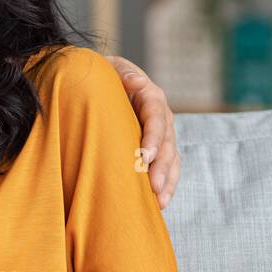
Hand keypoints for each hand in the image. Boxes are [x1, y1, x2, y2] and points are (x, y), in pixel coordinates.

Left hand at [106, 55, 179, 207]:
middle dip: (161, 166)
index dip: (153, 137)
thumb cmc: (102, 76)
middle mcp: (161, 116)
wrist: (100, 84)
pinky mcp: (158, 149)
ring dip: (167, 180)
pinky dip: (166, 185)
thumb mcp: (110, 68)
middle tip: (153, 187)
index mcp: (151, 96)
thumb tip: (137, 81)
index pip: (156, 117)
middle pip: (167, 143)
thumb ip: (123, 73)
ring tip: (160, 202)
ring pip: (171, 159)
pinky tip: (160, 204)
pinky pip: (167, 168)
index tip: (145, 157)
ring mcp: (161, 134)